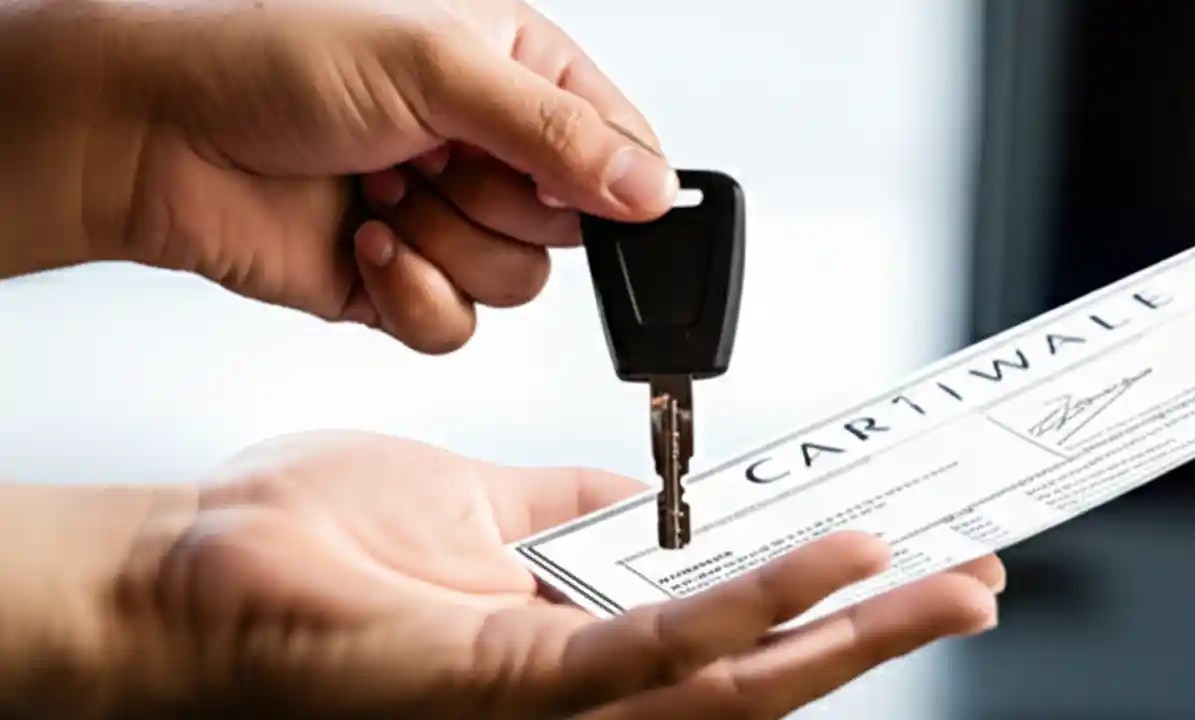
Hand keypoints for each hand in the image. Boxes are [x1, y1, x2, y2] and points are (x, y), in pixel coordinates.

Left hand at [0, 0, 675, 351]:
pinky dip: (411, 293)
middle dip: (495, 201)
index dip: (608, 180)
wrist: (161, 137)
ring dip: (445, 245)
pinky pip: (460, 326)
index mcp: (514, 75)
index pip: (617, 146)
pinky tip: (365, 240)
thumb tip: (653, 190)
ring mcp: (451, 221)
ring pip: (519, 283)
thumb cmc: (273, 62)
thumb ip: (556, 133)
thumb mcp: (437, 69)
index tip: (568, 182)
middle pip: (571, 226)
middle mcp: (489, 152)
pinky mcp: (409, 284)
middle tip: (432, 159)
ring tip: (383, 192)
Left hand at [107, 431, 1002, 717]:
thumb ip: (573, 512)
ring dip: (847, 631)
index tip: (900, 549)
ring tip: (939, 582)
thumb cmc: (318, 550)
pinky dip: (749, 613)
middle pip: (756, 674)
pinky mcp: (508, 686)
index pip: (727, 629)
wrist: (193, 571)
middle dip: (874, 632)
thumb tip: (655, 500)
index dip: (825, 598)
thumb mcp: (480, 507)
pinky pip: (649, 654)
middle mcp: (575, 689)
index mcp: (572, 639)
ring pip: (731, 682)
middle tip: (969, 583)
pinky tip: (826, 569)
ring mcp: (546, 700)